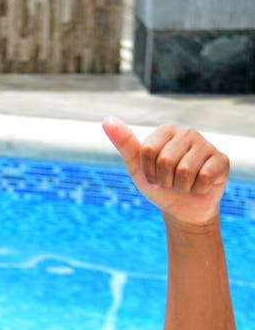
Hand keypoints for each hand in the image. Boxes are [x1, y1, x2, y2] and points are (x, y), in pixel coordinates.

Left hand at [102, 118, 228, 227]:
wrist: (182, 209)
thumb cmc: (159, 186)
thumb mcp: (137, 168)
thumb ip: (124, 144)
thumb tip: (107, 120)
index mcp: (166, 131)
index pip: (148, 150)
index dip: (148, 171)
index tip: (153, 176)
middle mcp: (188, 132)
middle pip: (166, 161)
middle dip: (164, 181)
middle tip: (170, 182)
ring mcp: (206, 145)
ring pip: (185, 171)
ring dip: (181, 187)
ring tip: (184, 185)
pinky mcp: (222, 160)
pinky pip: (204, 178)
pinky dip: (198, 190)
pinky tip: (200, 186)